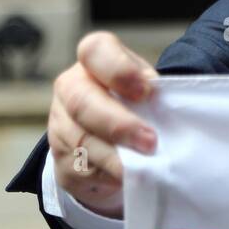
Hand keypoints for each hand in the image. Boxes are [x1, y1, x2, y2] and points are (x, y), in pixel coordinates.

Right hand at [48, 31, 158, 217]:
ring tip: (144, 167)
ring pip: (80, 140)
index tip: (146, 92)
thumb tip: (168, 108)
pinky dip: (108, 175)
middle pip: (82, 102)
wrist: (109, 139)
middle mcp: (70, 88)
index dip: (119, 70)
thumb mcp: (145, 90)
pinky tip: (128, 177)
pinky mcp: (62, 159)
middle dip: (119, 125)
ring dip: (115, 156)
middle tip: (150, 142)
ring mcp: (60, 124)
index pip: (95, 51)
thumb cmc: (134, 105)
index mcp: (94, 62)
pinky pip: (82, 168)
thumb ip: (152, 93)